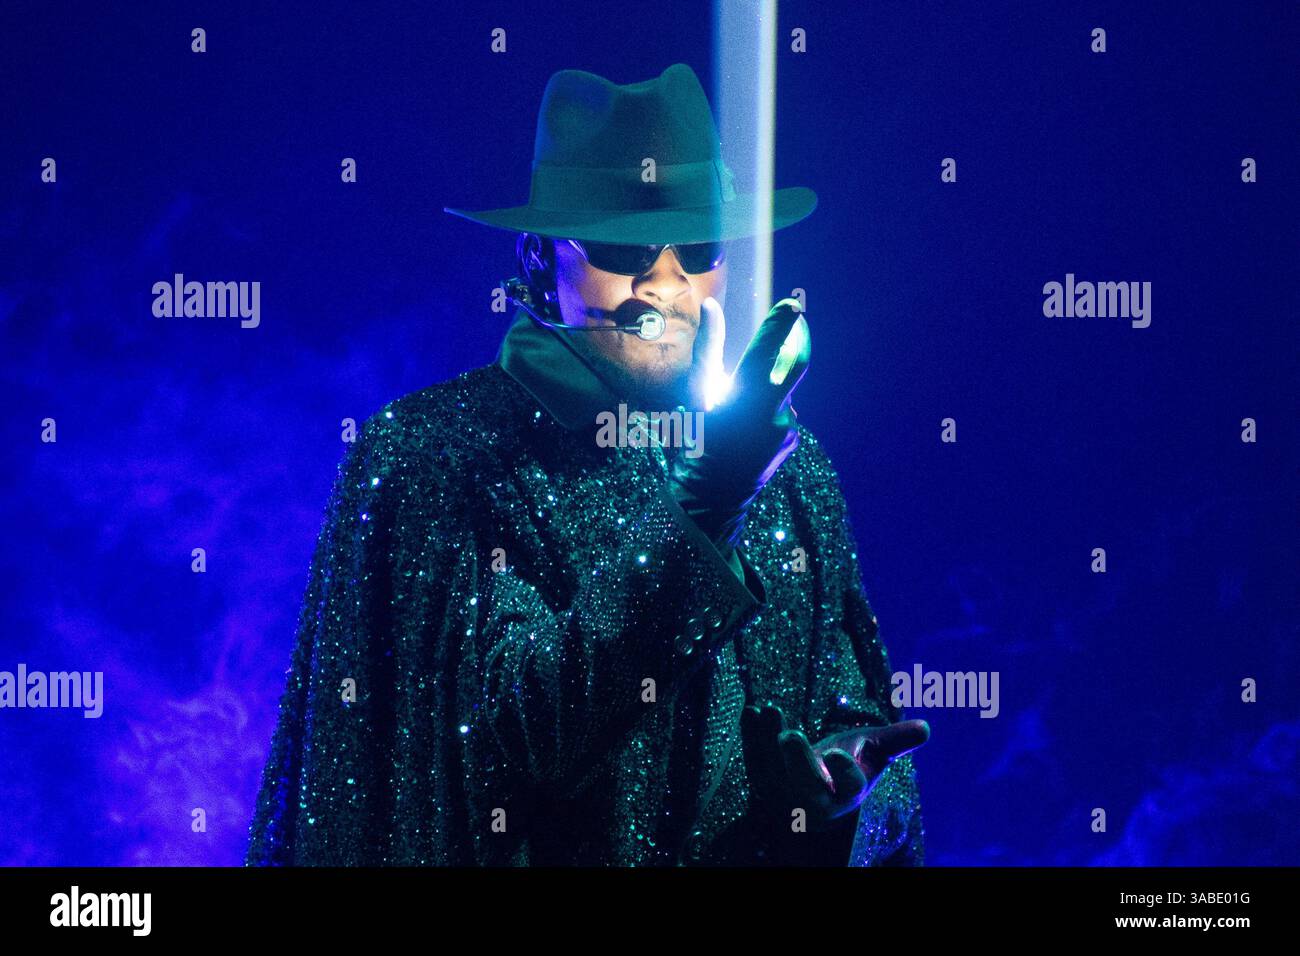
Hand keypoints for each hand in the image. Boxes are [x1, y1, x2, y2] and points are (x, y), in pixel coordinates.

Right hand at [671, 297, 811, 547]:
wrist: (713, 495)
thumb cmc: (695, 441)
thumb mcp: (697, 395)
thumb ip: (707, 349)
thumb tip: (711, 307)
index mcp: (746, 398)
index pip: (769, 350)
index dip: (782, 323)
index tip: (793, 304)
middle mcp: (774, 412)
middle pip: (792, 365)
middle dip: (792, 344)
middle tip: (794, 324)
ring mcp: (788, 428)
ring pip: (781, 394)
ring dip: (766, 394)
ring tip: (739, 416)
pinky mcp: (793, 440)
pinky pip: (782, 415)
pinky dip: (768, 415)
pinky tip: (749, 433)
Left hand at [743, 703, 929, 830]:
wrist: (812, 783)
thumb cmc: (846, 763)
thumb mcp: (872, 751)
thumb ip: (895, 740)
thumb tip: (925, 728)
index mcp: (848, 794)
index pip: (850, 787)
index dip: (844, 772)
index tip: (838, 753)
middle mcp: (816, 802)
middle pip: (807, 787)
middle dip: (798, 761)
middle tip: (792, 735)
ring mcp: (784, 796)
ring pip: (773, 773)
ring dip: (766, 742)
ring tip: (768, 710)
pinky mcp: (761, 785)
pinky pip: (753, 762)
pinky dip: (750, 738)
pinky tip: (750, 711)